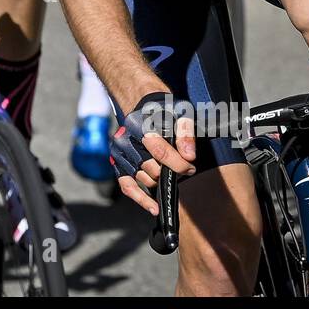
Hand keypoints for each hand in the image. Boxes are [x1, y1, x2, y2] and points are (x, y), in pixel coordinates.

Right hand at [110, 92, 196, 215]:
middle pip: (152, 168)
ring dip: (159, 182)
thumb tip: (189, 157)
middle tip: (183, 170)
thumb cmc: (162, 108)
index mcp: (139, 125)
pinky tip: (154, 208)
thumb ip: (185, 133)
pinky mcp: (117, 163)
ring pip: (143, 178)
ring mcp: (120, 154)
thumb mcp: (179, 112)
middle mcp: (126, 140)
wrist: (140, 101)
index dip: (178, 164)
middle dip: (170, 172)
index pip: (160, 152)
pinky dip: (140, 199)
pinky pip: (127, 186)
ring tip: (170, 177)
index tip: (191, 168)